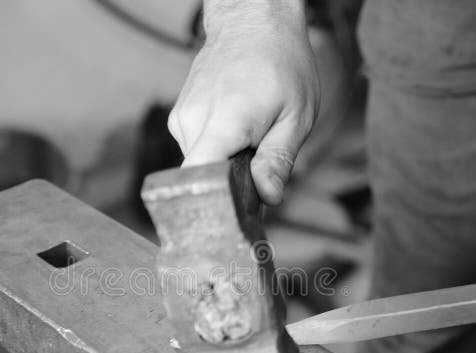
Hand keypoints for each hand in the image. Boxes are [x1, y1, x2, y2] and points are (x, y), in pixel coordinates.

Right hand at [168, 1, 319, 204]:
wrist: (252, 21)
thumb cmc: (281, 63)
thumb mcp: (297, 115)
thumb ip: (278, 160)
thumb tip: (268, 198)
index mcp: (226, 120)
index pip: (199, 176)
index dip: (216, 200)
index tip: (238, 208)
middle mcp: (193, 120)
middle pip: (204, 178)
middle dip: (232, 182)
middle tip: (260, 164)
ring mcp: (181, 118)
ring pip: (201, 166)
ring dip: (226, 163)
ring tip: (250, 135)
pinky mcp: (179, 118)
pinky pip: (197, 150)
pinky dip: (218, 149)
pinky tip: (237, 127)